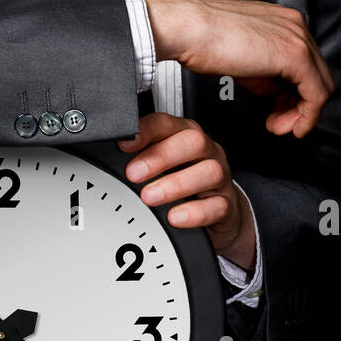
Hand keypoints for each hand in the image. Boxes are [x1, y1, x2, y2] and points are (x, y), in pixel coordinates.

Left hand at [117, 113, 255, 270]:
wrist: (218, 209)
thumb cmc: (184, 179)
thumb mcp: (162, 163)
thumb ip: (141, 155)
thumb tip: (113, 154)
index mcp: (186, 135)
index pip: (168, 123)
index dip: (147, 131)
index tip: (125, 144)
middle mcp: (207, 152)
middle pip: (193, 142)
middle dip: (161, 156)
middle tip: (134, 174)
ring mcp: (220, 177)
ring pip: (209, 172)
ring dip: (176, 184)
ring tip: (149, 196)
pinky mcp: (227, 205)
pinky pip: (217, 206)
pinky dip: (195, 212)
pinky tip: (175, 217)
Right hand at [141, 0, 334, 137]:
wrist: (188, 29)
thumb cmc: (202, 39)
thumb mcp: (242, 60)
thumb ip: (263, 74)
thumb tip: (273, 91)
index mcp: (283, 22)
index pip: (305, 64)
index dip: (294, 94)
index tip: (279, 111)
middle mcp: (295, 26)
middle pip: (317, 75)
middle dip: (299, 106)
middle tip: (280, 124)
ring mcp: (298, 38)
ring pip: (321, 85)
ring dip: (303, 114)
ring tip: (280, 127)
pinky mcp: (295, 55)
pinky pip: (316, 93)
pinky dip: (307, 116)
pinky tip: (293, 127)